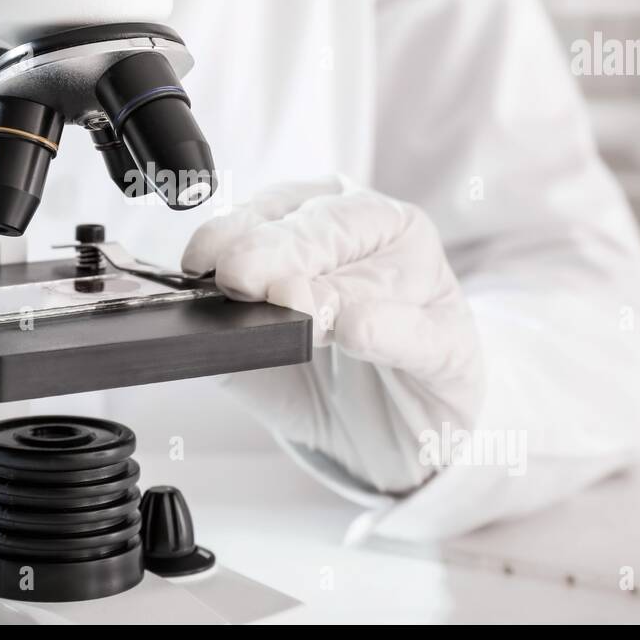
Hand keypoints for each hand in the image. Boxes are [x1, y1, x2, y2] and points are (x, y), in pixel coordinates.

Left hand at [182, 177, 484, 488]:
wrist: (384, 433)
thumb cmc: (321, 371)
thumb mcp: (257, 342)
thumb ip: (225, 320)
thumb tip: (188, 308)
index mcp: (325, 215)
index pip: (278, 206)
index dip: (237, 230)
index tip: (205, 261)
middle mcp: (380, 233)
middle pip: (325, 229)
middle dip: (278, 251)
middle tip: (241, 277)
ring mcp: (424, 283)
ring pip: (372, 273)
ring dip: (326, 291)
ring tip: (296, 310)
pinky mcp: (451, 343)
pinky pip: (417, 330)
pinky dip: (387, 328)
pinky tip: (358, 329)